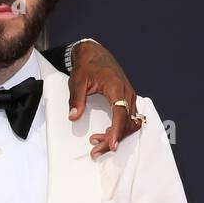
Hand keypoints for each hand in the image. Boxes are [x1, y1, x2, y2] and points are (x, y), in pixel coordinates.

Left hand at [67, 41, 141, 157]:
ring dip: (116, 135)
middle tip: (95, 150)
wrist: (94, 52)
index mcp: (116, 88)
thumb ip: (76, 99)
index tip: (112, 145)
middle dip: (112, 139)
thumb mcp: (77, 81)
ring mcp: (129, 96)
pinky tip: (106, 133)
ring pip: (129, 123)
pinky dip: (120, 128)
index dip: (117, 131)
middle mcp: (127, 93)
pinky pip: (128, 118)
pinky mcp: (127, 99)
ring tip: (97, 141)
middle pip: (126, 123)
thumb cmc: (87, 65)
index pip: (121, 114)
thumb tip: (73, 116)